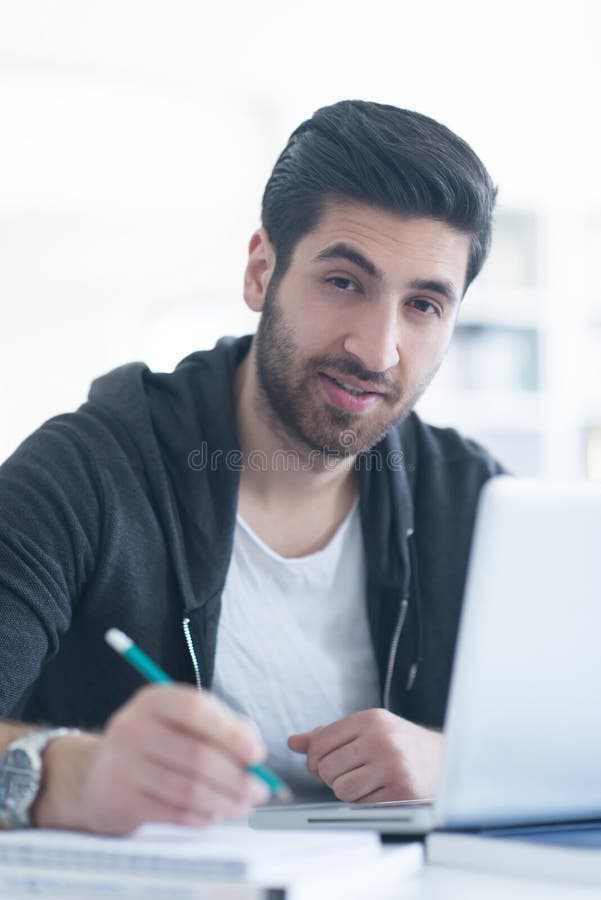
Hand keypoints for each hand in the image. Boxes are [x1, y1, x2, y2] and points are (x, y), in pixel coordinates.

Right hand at [34, 684, 269, 833]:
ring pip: (188, 788)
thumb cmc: (155, 745)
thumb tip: (254, 750)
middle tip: (260, 790)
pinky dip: (202, 816)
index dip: (230, 733)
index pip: (195, 709)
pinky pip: (173, 812)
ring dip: (225, 801)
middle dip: (236, 777)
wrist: (96, 777)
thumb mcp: (182, 723)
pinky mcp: (120, 800)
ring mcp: (123, 765)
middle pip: (196, 755)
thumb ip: (222, 726)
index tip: (256, 754)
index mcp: (153, 700)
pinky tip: (214, 814)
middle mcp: (133, 727)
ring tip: (244, 805)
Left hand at [288, 709, 442, 802]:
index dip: (315, 759)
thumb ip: (328, 735)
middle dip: (332, 776)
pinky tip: (380, 790)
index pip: (319, 742)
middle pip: (327, 768)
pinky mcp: (402, 790)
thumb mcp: (367, 729)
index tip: (325, 763)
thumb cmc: (400, 744)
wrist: (446, 760)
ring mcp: (393, 765)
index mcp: (370, 719)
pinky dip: (365, 802)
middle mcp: (381, 738)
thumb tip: (293, 742)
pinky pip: (361, 804)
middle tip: (350, 773)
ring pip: (341, 789)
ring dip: (348, 791)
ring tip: (366, 781)